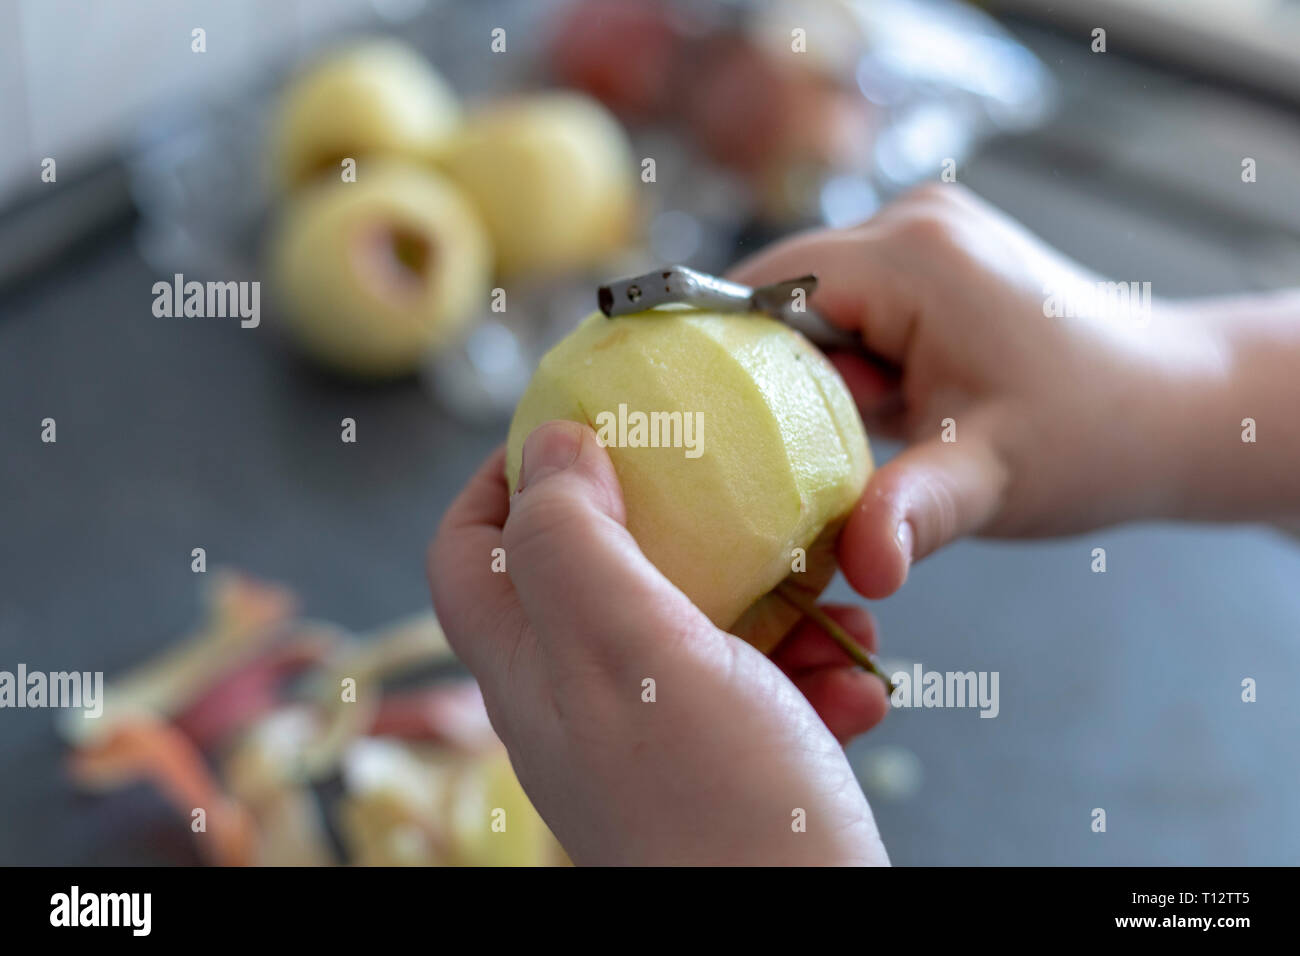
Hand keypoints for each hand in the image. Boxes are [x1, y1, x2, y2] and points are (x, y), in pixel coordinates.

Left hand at [428, 421, 890, 865]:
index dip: (502, 477)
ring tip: (832, 607)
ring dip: (772, 598)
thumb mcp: (634, 649)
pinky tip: (855, 686)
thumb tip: (547, 445)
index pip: (466, 555)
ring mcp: (658, 736)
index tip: (579, 425)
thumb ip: (573, 541)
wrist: (813, 940)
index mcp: (535, 672)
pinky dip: (813, 668)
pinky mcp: (730, 762)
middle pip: (592, 573)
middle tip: (727, 490)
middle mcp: (584, 703)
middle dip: (669, 522)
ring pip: (698, 622)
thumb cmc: (723, 805)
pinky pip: (762, 683)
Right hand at [731, 183, 1230, 597]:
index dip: (719, 354)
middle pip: (782, 295)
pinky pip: (852, 307)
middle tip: (791, 450)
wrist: (1171, 404)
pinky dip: (848, 362)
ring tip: (862, 428)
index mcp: (913, 255)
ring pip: (815, 305)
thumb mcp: (992, 479)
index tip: (694, 425)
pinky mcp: (934, 257)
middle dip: (773, 375)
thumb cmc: (1092, 435)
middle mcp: (913, 221)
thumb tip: (859, 569)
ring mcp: (926, 232)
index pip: (764, 288)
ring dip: (815, 372)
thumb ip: (914, 512)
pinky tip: (882, 409)